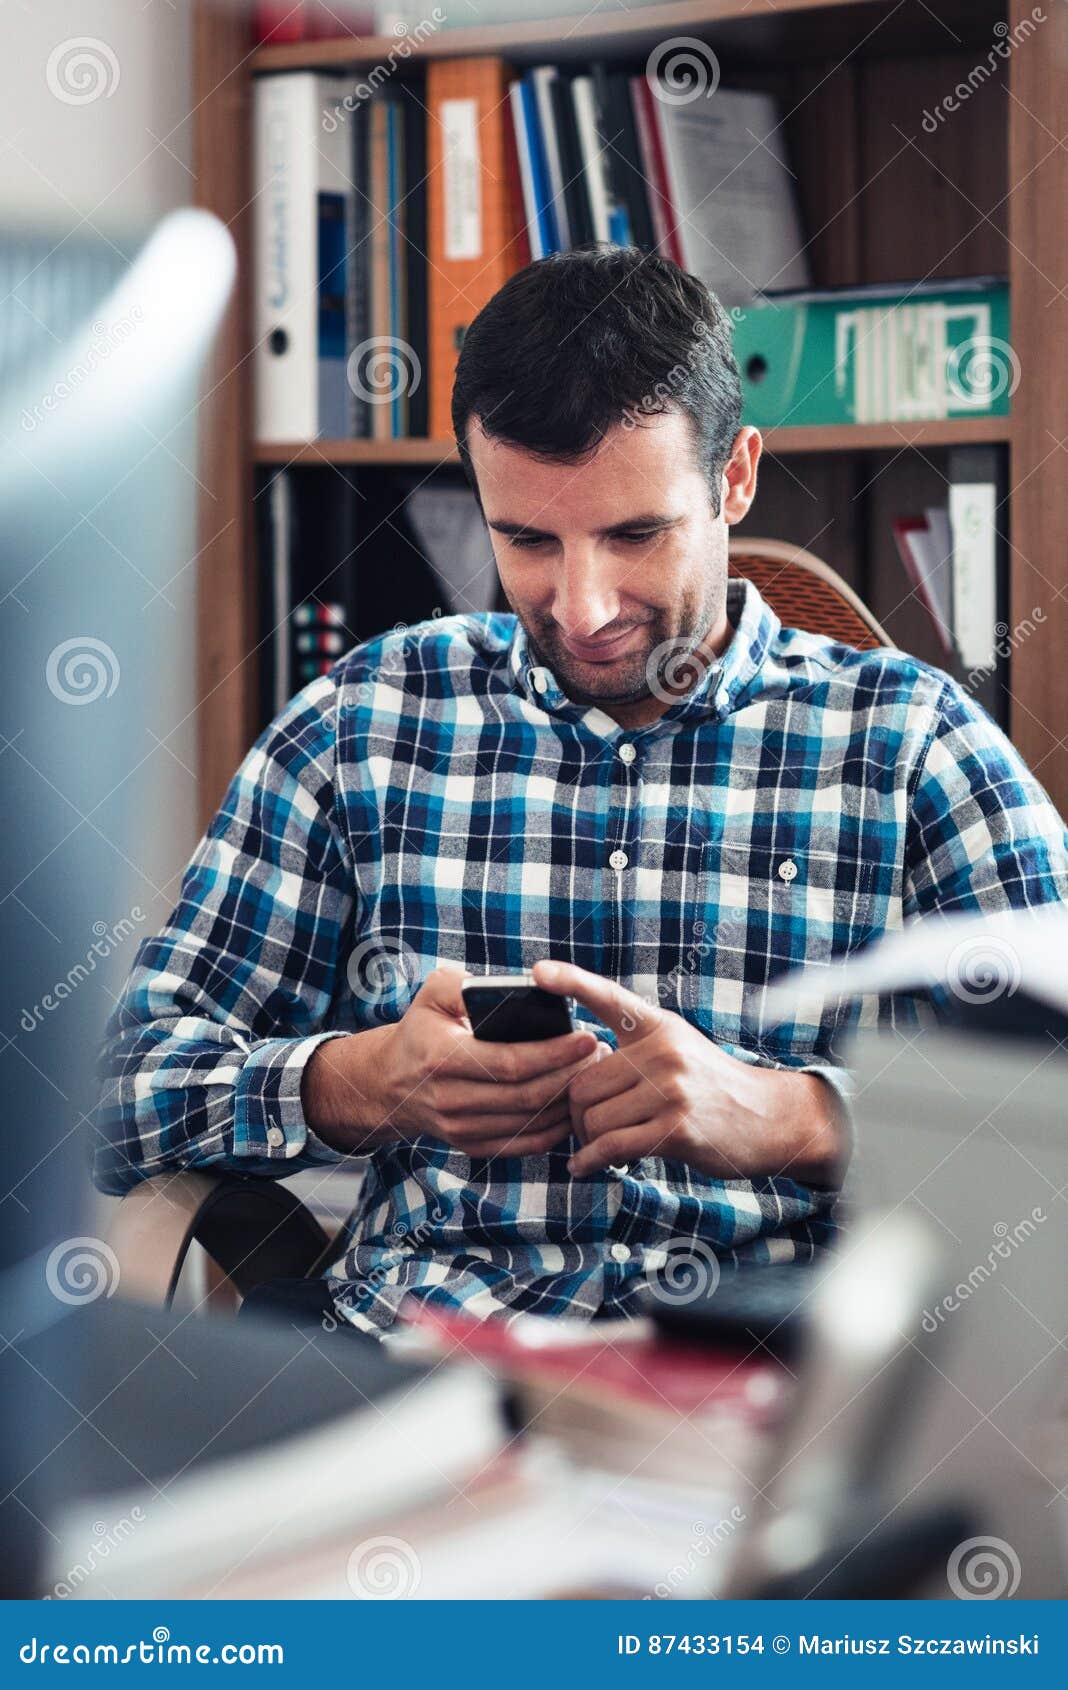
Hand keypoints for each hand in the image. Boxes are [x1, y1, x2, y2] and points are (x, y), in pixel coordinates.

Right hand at [305, 964, 599, 1157]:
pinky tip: (574, 1106)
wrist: (391, 1082)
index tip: (586, 1037)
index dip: (553, 1053)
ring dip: (568, 1101)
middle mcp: (450, 1100)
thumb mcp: (432, 994)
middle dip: (570, 1076)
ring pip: (529, 1121)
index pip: (510, 1062)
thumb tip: (510, 987)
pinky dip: (554, 1128)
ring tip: (594, 1075)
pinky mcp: (472, 1145)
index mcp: (442, 1058)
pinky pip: (523, 1144)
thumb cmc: (421, 1030)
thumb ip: (465, 984)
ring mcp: (461, 1129)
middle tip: (601, 1055)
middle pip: (526, 1095)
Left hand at [532, 960, 844, 1181]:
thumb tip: (574, 1078)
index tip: (537, 972)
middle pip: (582, 1084)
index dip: (570, 980)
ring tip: (603, 1146)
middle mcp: (662, 1050)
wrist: (767, 1118)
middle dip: (576, 1113)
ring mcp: (670, 1088)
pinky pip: (611, 1145)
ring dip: (588, 1141)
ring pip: (593, 1119)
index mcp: (657, 1026)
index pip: (607, 996)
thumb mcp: (676, 1049)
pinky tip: (586, 1166)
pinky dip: (591, 1161)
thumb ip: (632, 1052)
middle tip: (588, 1128)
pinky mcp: (675, 1127)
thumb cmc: (709, 1087)